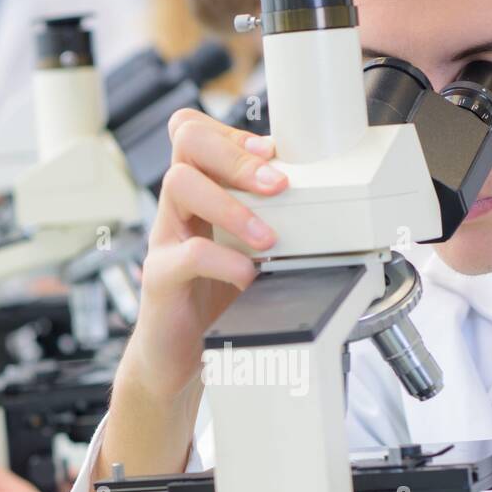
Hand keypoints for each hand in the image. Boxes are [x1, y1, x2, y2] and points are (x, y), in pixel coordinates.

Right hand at [122, 108, 287, 400]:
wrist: (175, 360)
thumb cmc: (214, 303)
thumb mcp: (249, 254)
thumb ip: (274, 226)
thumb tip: (330, 206)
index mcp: (200, 196)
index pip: (198, 133)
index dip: (233, 132)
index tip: (271, 151)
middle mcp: (178, 209)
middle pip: (187, 143)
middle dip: (237, 155)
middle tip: (277, 184)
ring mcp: (164, 240)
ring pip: (180, 184)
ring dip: (233, 204)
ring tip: (267, 237)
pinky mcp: (160, 278)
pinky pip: (188, 254)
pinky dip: (226, 262)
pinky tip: (249, 277)